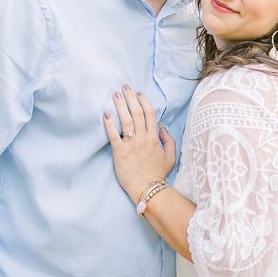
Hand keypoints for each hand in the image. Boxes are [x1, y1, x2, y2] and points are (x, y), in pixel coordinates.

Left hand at [103, 85, 174, 199]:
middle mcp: (143, 138)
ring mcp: (131, 145)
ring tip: (115, 94)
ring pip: (126, 120)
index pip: (150, 114)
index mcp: (154, 138)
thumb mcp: (171, 157)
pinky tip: (106, 114)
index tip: (138, 93)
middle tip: (125, 87)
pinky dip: (109, 124)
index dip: (144, 101)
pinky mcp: (119, 152)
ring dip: (120, 105)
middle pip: (137, 113)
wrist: (147, 189)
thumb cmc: (158, 174)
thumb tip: (162, 127)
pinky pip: (113, 135)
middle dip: (131, 98)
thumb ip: (169, 140)